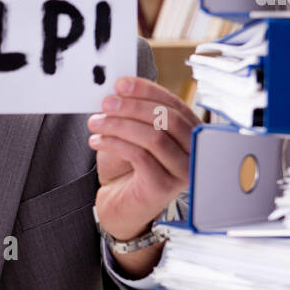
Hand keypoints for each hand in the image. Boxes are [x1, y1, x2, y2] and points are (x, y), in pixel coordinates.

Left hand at [85, 76, 199, 243]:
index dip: (147, 91)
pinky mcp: (163, 187)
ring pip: (154, 137)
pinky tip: (97, 140)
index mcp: (191, 133)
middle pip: (167, 119)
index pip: (174, 104)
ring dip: (119, 125)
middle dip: (133, 106)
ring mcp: (182, 171)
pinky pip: (139, 156)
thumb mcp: (134, 134)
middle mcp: (193, 152)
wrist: (121, 206)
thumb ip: (135, 113)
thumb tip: (120, 89)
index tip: (121, 84)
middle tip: (106, 103)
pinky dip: (114, 143)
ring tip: (95, 122)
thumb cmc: (129, 168)